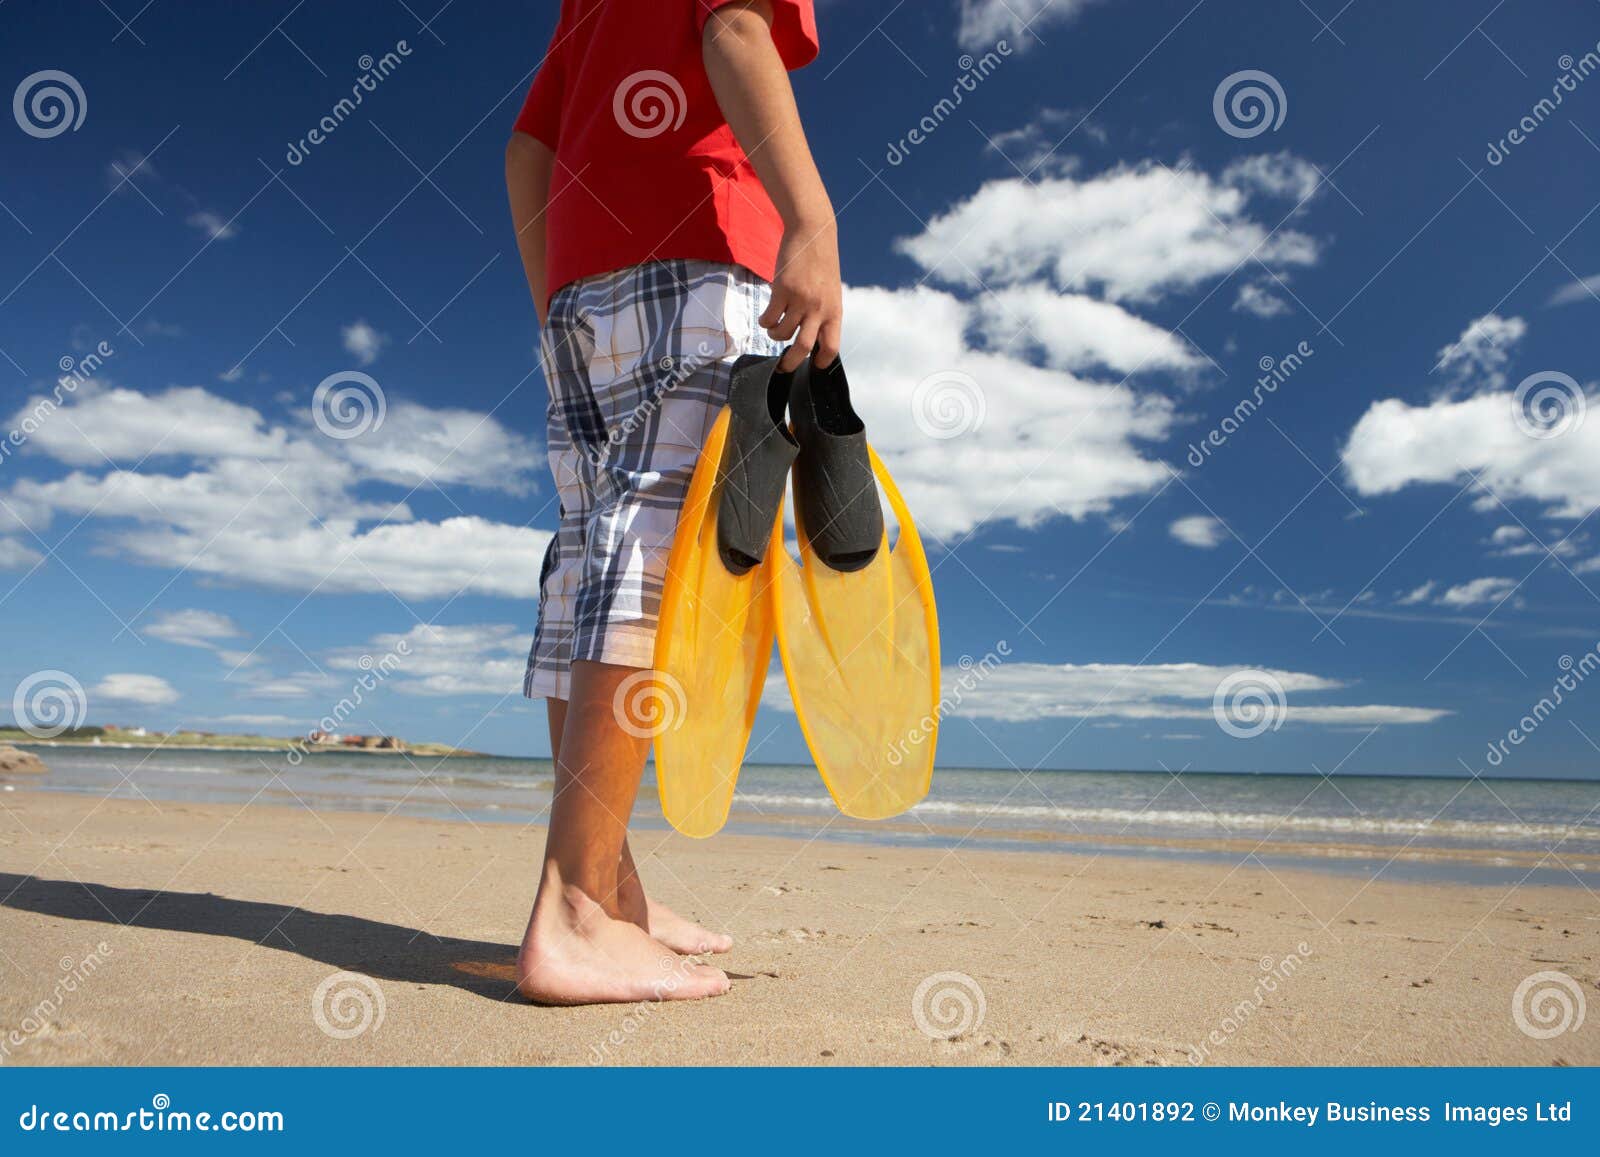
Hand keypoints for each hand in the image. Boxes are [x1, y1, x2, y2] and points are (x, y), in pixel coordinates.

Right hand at [762, 218, 841, 370]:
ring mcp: (800, 300)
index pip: (831, 346)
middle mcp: (818, 309)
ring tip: (773, 327)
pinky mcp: (782, 291)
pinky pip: (769, 319)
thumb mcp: (830, 290)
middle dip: (790, 363)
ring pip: (782, 334)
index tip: (813, 366)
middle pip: (803, 348)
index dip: (821, 360)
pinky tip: (766, 317)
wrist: (812, 232)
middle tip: (782, 367)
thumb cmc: (821, 262)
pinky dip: (765, 322)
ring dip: (774, 335)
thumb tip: (812, 337)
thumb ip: (823, 312)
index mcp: (834, 311)